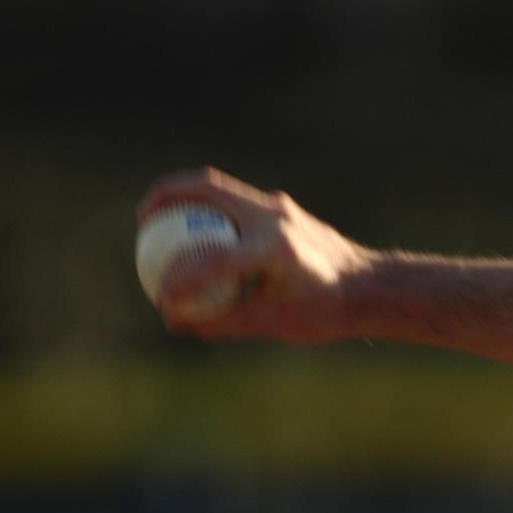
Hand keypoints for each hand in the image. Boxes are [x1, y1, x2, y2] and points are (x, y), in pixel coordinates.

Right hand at [136, 167, 375, 342]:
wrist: (371, 286)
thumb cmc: (326, 310)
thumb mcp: (272, 324)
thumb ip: (221, 322)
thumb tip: (173, 321)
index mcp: (276, 248)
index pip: (214, 258)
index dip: (181, 279)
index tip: (162, 298)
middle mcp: (275, 217)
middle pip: (207, 188)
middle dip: (166, 196)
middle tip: (142, 219)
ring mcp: (280, 206)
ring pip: (220, 188)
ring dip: (186, 198)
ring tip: (160, 219)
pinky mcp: (283, 208)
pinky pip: (235, 203)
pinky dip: (210, 213)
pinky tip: (195, 235)